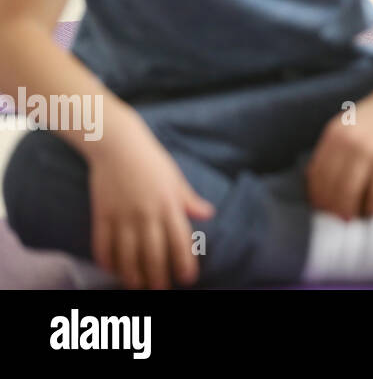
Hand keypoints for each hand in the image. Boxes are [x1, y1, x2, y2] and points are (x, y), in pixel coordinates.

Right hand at [87, 116, 214, 288]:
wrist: (118, 144)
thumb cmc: (152, 160)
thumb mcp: (176, 178)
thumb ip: (189, 200)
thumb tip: (209, 214)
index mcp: (169, 204)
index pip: (179, 241)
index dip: (184, 262)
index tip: (188, 278)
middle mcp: (146, 213)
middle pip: (152, 253)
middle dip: (157, 276)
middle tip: (161, 290)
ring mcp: (122, 215)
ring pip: (126, 254)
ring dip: (131, 274)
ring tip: (136, 286)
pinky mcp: (101, 213)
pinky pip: (102, 243)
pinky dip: (106, 259)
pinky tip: (111, 269)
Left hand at [306, 89, 372, 219]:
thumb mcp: (347, 125)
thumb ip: (332, 147)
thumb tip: (317, 180)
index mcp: (333, 135)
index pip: (317, 174)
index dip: (317, 196)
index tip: (320, 209)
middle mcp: (348, 143)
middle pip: (333, 186)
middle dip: (332, 208)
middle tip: (336, 221)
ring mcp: (370, 150)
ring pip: (352, 191)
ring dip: (351, 211)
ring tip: (353, 220)